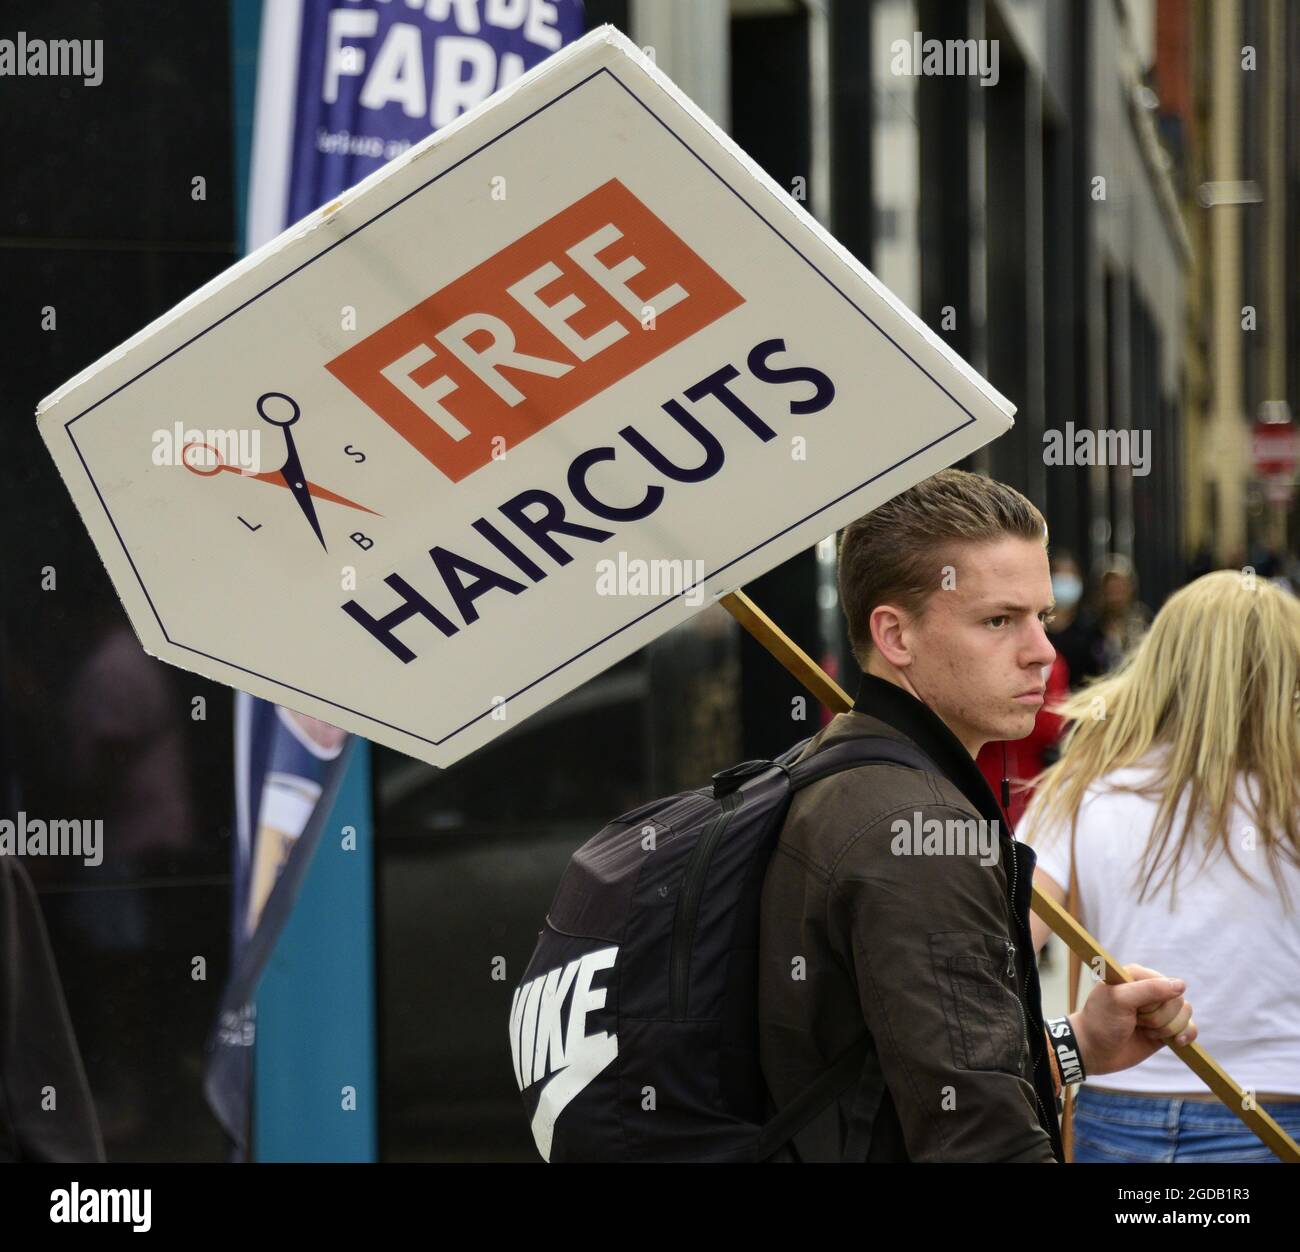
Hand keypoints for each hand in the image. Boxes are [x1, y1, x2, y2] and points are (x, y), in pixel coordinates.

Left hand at [1070, 963, 1197, 1076]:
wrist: (1094, 1051)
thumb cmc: (1101, 1021)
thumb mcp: (1119, 1000)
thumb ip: (1149, 990)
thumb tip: (1182, 985)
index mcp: (1137, 975)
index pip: (1166, 984)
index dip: (1154, 1002)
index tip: (1134, 1009)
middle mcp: (1150, 990)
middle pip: (1178, 1001)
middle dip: (1159, 1018)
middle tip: (1135, 1021)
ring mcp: (1159, 1010)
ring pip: (1185, 1014)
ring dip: (1167, 1029)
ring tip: (1144, 1031)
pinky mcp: (1166, 1029)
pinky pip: (1189, 1028)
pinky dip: (1186, 1035)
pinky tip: (1175, 1042)